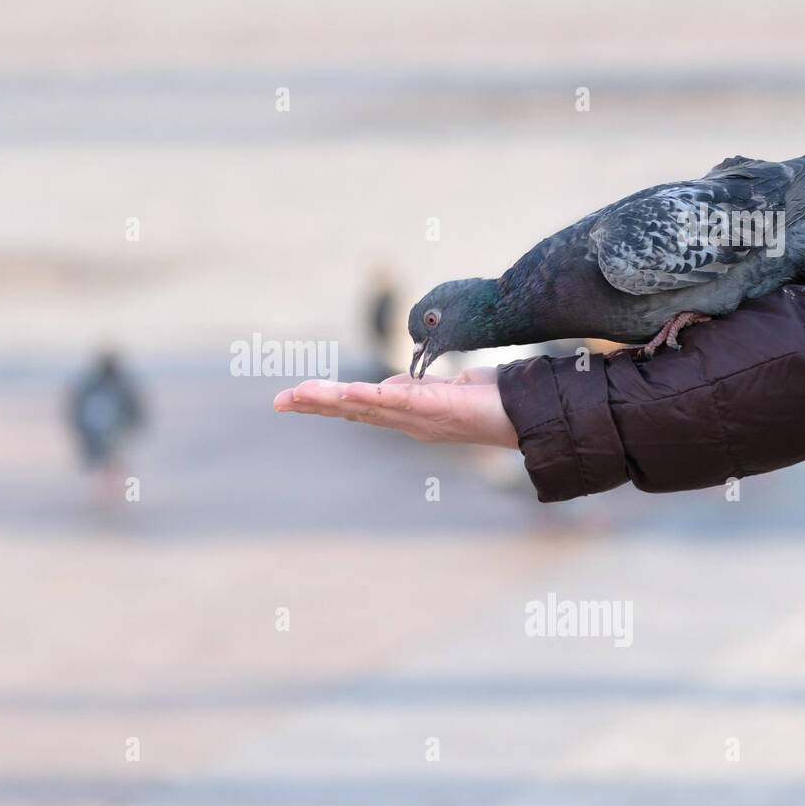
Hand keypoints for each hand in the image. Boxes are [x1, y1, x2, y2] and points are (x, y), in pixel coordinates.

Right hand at [273, 367, 518, 448]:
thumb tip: (396, 386)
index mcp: (407, 414)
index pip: (358, 407)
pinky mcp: (432, 408)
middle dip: (314, 406)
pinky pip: (393, 402)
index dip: (326, 403)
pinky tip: (343, 393)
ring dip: (328, 402)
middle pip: (351, 410)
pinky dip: (365, 399)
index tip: (295, 398)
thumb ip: (421, 388)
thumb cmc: (490, 400)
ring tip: (298, 396)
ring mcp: (417, 416)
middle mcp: (406, 420)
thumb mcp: (447, 390)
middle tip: (279, 402)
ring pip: (364, 407)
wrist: (525, 412)